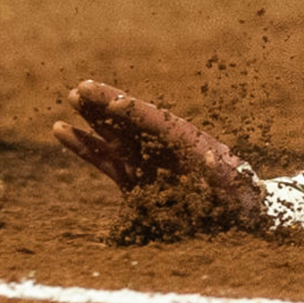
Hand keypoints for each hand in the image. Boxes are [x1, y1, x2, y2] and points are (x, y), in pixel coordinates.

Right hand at [53, 80, 264, 225]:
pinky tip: (61, 130)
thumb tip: (214, 157)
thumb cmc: (242, 199)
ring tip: (71, 97)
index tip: (113, 100)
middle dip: (109, 104)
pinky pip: (104, 158)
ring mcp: (146, 158)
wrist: (238, 215)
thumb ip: (225, 175)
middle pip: (131, 118)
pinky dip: (84, 145)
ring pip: (114, 132)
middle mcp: (163, 144)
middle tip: (83, 88)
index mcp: (187, 141)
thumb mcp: (239, 187)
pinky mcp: (133, 176)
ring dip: (93, 117)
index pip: (156, 121)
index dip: (134, 111)